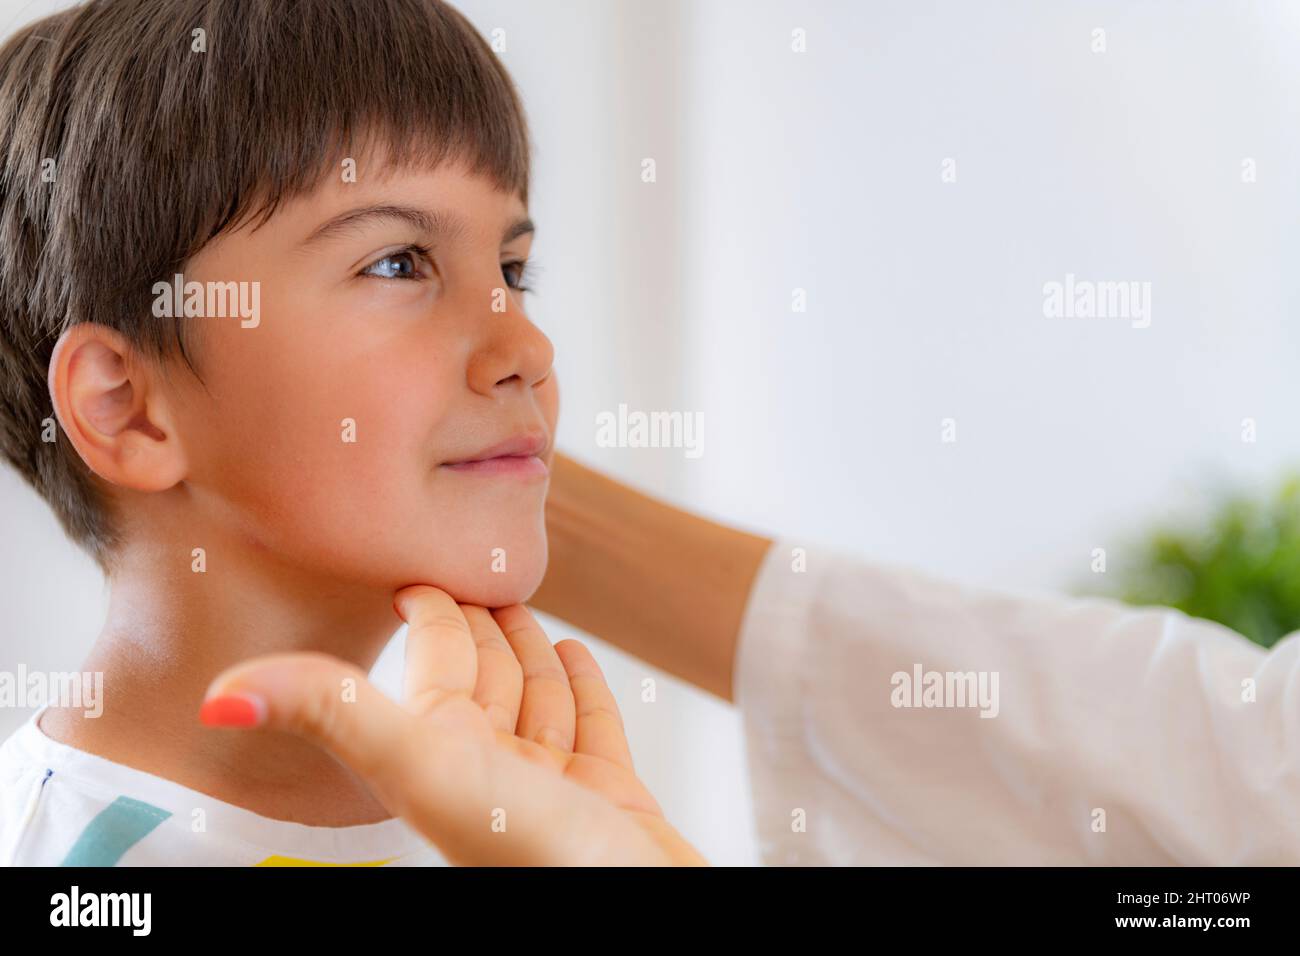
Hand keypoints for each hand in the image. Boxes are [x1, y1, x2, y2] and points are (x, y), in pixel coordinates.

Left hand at [198, 585, 706, 865]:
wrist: (646, 914)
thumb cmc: (536, 855)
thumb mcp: (427, 769)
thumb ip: (336, 717)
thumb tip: (215, 697)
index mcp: (441, 756)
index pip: (431, 665)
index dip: (425, 613)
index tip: (415, 569)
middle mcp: (491, 772)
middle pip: (481, 677)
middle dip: (479, 623)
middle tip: (480, 569)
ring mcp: (552, 787)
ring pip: (532, 699)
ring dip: (526, 650)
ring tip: (523, 605)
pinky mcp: (610, 797)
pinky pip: (590, 727)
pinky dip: (582, 688)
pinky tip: (575, 653)